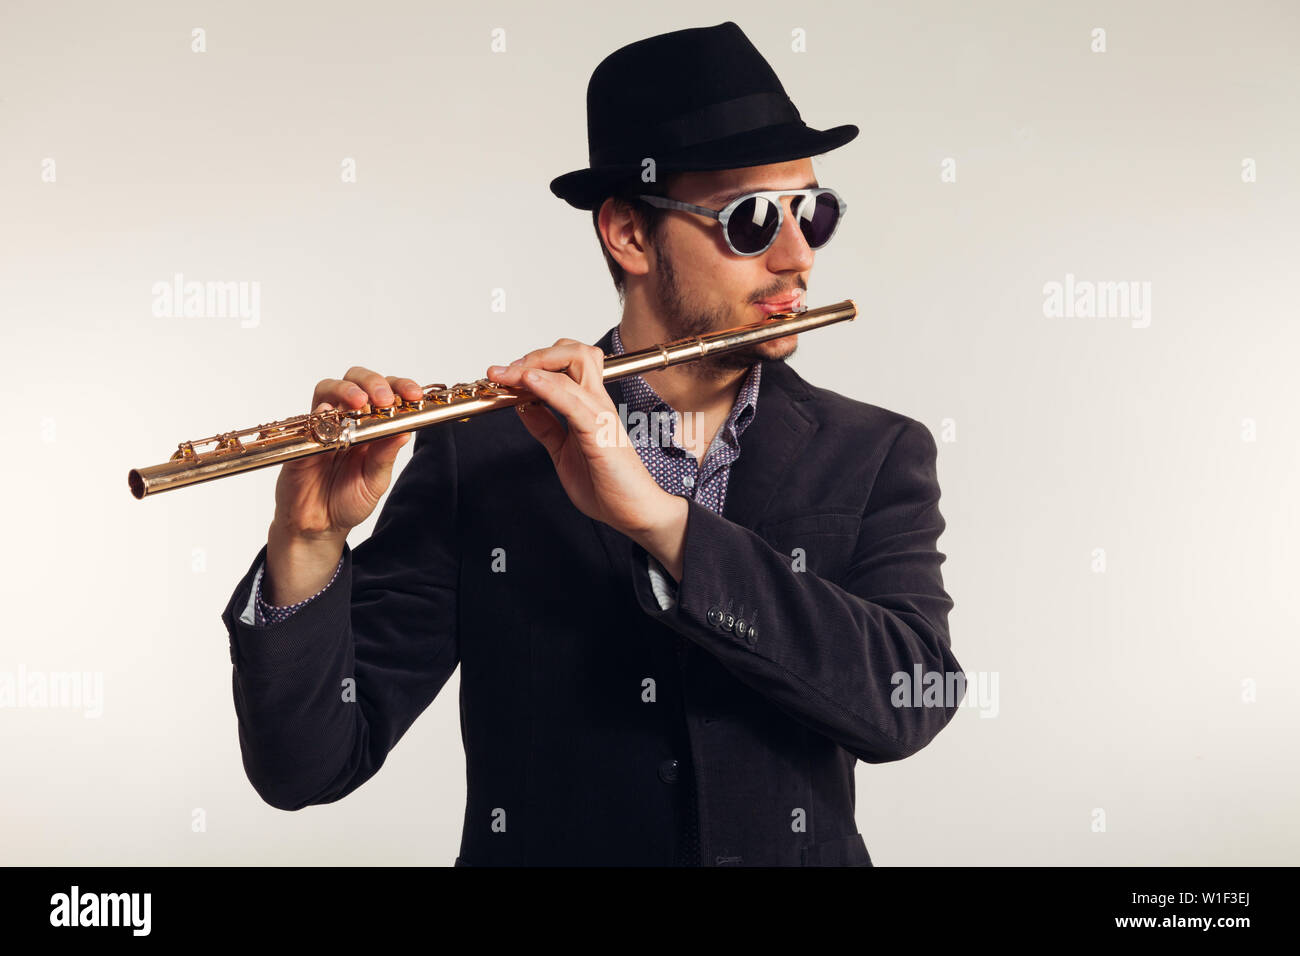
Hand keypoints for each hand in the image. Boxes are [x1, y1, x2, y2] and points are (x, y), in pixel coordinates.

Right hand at [271, 366, 423, 541]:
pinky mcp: (301, 440)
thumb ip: (385, 457)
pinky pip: (306, 420)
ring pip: (328, 390)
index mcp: (371, 427)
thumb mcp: (374, 482)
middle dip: (372, 382)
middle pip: (356, 381)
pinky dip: (318, 413)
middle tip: (383, 399)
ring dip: (345, 390)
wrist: (317, 527)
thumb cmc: (348, 501)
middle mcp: (346, 420)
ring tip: (359, 402)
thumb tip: (406, 431)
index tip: (413, 395)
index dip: (400, 387)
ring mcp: (322, 426)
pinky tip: (328, 416)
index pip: (385, 394)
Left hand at [487, 341, 678, 538]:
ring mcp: (600, 414)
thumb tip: (522, 406)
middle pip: (574, 352)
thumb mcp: (563, 451)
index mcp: (589, 406)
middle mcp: (596, 403)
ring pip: (576, 364)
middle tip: (507, 371)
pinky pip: (573, 401)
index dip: (533, 362)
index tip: (503, 374)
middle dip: (536, 354)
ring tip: (509, 374)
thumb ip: (546, 427)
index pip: (566, 363)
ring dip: (536, 364)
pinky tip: (528, 383)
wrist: (634, 512)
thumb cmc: (607, 485)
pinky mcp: (599, 432)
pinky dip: (548, 388)